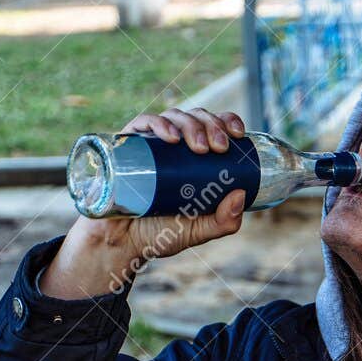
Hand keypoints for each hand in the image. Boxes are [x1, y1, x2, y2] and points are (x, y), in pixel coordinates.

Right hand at [42, 107, 248, 298]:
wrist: (120, 244)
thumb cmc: (160, 234)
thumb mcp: (199, 231)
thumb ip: (224, 222)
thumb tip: (241, 195)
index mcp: (192, 157)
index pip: (212, 127)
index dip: (226, 121)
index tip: (238, 134)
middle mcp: (172, 146)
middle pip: (196, 118)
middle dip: (212, 125)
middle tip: (220, 147)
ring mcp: (149, 143)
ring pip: (173, 117)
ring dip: (190, 124)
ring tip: (199, 147)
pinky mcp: (126, 146)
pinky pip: (142, 123)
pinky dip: (158, 124)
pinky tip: (170, 138)